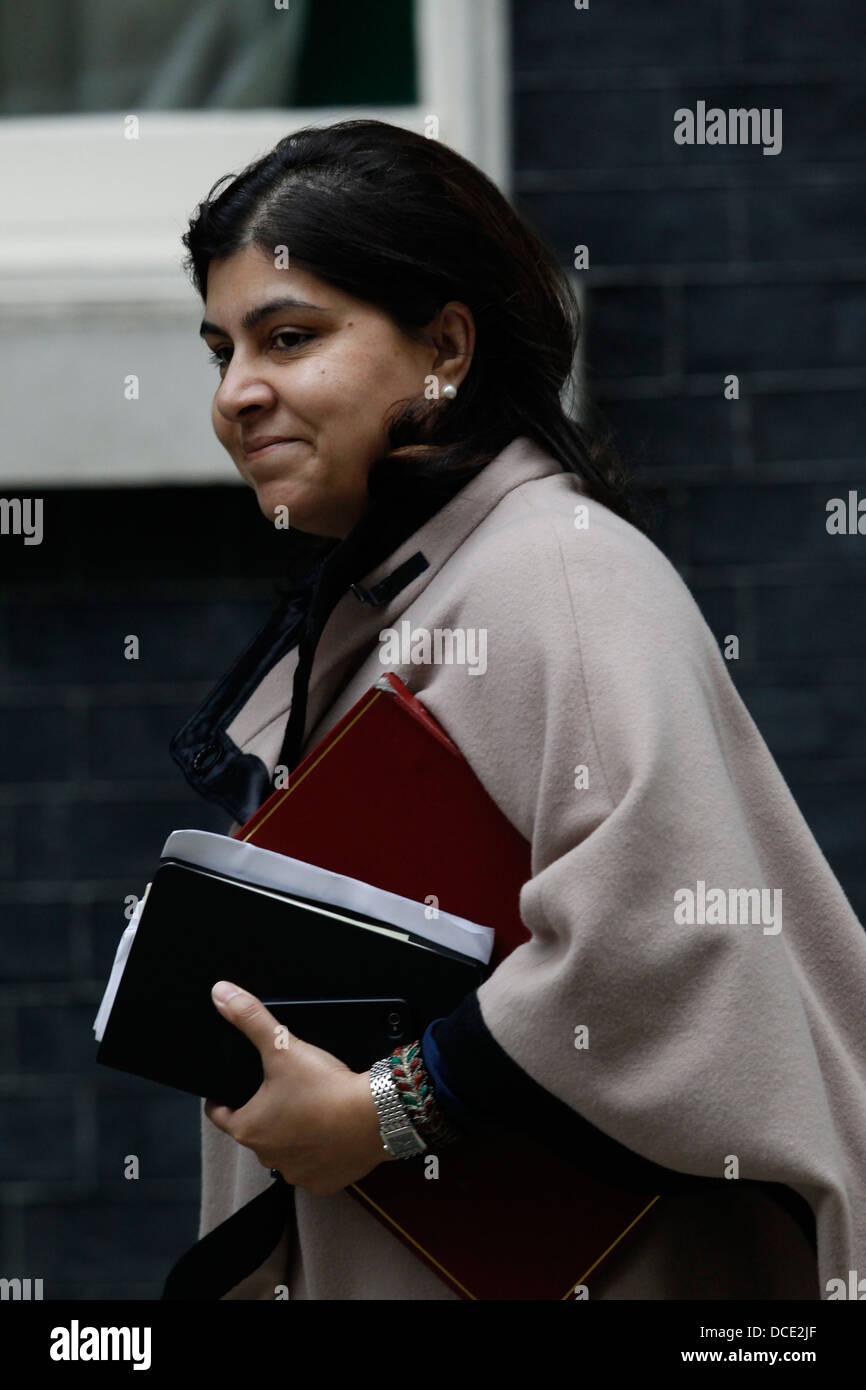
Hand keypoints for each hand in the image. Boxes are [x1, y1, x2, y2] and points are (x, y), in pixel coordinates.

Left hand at [204, 980, 395, 1195]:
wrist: (375, 1116)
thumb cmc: (325, 1088)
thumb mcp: (282, 1046)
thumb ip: (250, 1018)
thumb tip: (220, 993)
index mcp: (248, 1128)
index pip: (219, 1114)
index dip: (222, 1098)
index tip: (230, 1090)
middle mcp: (266, 1156)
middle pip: (256, 1131)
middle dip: (265, 1113)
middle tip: (283, 1090)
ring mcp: (296, 1173)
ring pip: (285, 1151)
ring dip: (292, 1136)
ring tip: (310, 1110)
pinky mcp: (324, 1183)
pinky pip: (314, 1168)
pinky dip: (319, 1154)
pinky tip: (330, 1134)